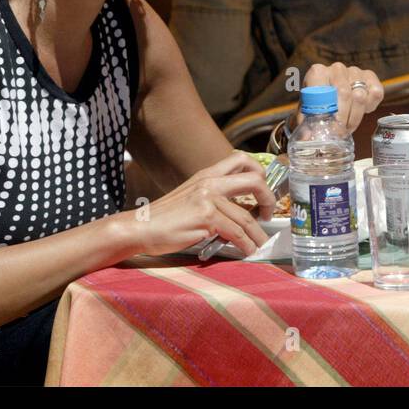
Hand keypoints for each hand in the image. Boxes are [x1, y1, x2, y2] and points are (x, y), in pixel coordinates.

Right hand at [122, 152, 272, 257]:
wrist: (140, 227)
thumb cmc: (165, 218)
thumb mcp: (191, 197)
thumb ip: (215, 198)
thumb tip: (241, 213)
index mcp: (207, 174)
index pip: (240, 159)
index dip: (259, 171)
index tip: (263, 189)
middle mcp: (210, 182)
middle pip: (254, 181)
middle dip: (268, 198)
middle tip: (268, 213)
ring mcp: (208, 198)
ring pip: (246, 216)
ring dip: (257, 234)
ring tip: (259, 243)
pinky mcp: (205, 217)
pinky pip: (235, 232)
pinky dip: (245, 243)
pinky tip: (246, 250)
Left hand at [301, 62, 384, 133]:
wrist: (333, 98)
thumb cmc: (319, 105)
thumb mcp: (308, 114)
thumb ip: (306, 125)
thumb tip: (306, 138)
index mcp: (318, 73)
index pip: (324, 90)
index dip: (328, 111)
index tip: (330, 128)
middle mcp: (336, 69)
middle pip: (344, 93)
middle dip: (343, 118)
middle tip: (340, 133)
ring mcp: (354, 71)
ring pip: (360, 96)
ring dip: (355, 117)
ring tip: (347, 128)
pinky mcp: (370, 76)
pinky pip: (375, 93)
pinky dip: (369, 107)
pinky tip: (360, 111)